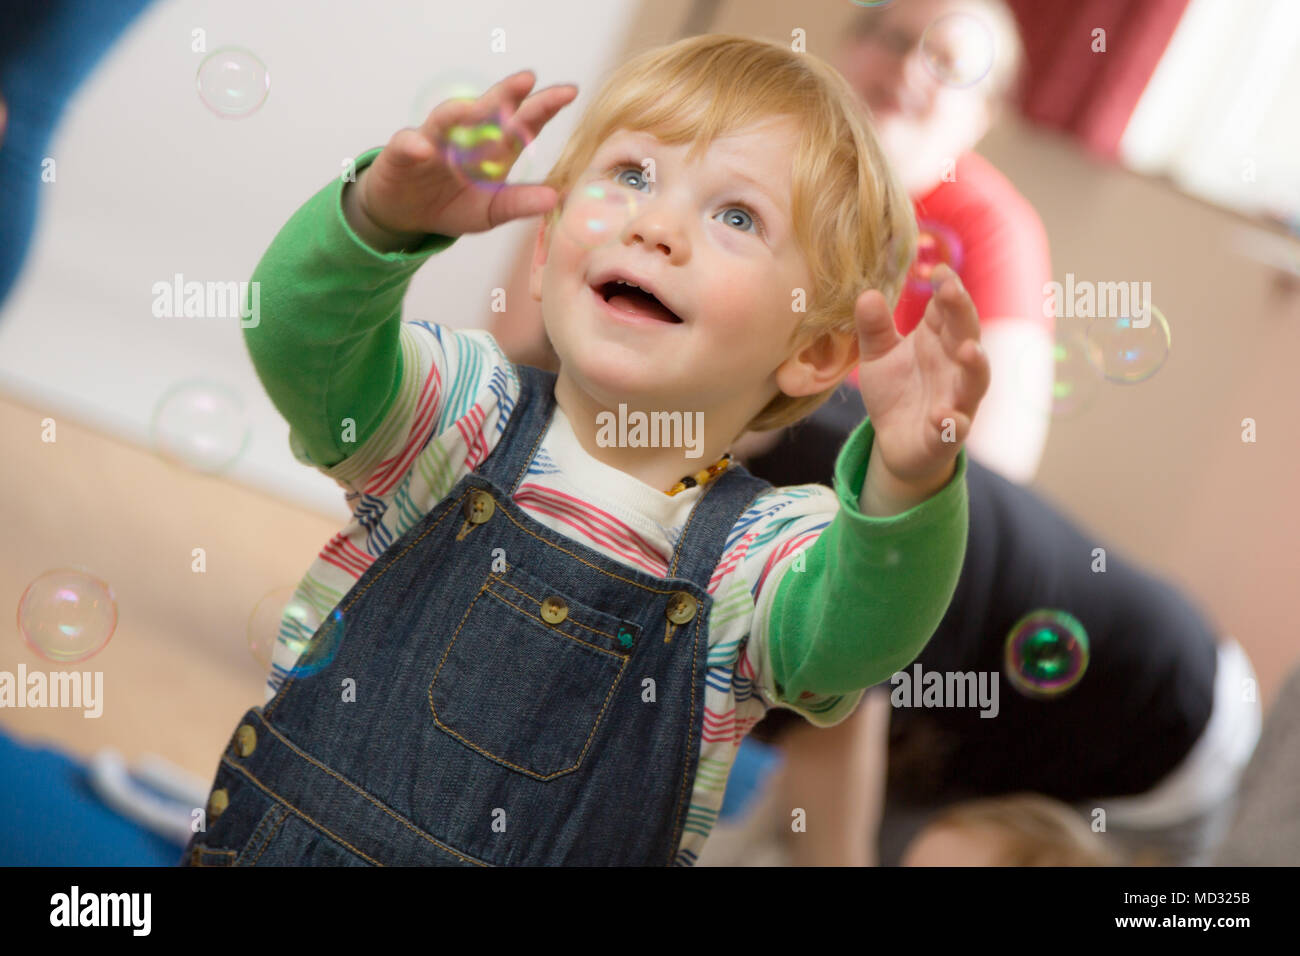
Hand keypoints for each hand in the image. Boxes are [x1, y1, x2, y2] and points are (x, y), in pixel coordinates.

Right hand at [357, 71, 576, 239]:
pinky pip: (408, 145)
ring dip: (461, 111)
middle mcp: (466, 136)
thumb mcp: (492, 211)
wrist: (407, 215)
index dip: (543, 107)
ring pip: (447, 118)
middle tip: (527, 80)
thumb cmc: (453, 204)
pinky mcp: (402, 154)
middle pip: (488, 110)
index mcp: (494, 148)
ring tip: (477, 107)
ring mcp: (434, 140)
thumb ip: (519, 202)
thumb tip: (554, 198)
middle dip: (506, 94)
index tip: (568, 92)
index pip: (522, 122)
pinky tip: (424, 149)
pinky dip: (415, 146)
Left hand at [854, 264, 990, 488]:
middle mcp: (954, 365)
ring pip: (974, 380)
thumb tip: (867, 294)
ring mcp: (957, 399)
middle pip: (966, 334)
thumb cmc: (896, 391)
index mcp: (939, 339)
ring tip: (968, 351)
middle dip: (962, 312)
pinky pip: (955, 427)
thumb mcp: (877, 356)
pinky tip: (942, 416)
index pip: (948, 308)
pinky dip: (953, 422)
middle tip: (952, 291)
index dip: (947, 288)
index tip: (938, 269)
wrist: (896, 442)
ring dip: (975, 365)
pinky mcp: (947, 434)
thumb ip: (874, 328)